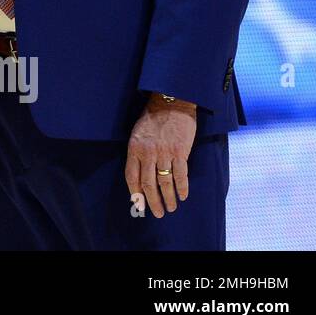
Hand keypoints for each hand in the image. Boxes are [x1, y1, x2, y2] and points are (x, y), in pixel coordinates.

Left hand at [125, 92, 196, 217]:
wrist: (172, 102)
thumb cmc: (153, 117)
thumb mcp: (137, 133)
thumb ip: (138, 152)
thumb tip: (140, 173)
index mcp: (134, 148)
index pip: (132, 176)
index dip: (135, 193)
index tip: (139, 204)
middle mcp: (148, 153)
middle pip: (148, 184)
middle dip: (153, 201)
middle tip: (158, 213)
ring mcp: (164, 153)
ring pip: (165, 182)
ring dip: (169, 198)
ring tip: (171, 208)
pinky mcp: (180, 152)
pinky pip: (181, 175)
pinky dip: (182, 188)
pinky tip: (183, 196)